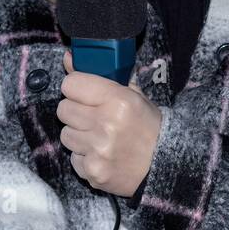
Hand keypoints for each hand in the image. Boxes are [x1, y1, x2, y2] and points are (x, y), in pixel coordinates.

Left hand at [59, 50, 161, 196]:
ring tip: (99, 137)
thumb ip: (98, 75)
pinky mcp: (93, 171)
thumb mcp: (132, 94)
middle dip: (76, 111)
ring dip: (78, 135)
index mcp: (117, 100)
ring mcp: (98, 150)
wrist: (165, 163)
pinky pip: (73, 158)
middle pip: (63, 109)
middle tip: (93, 116)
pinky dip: (85, 156)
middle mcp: (105, 124)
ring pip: (65, 135)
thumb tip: (66, 58)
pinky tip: (102, 154)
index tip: (84, 93)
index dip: (76, 87)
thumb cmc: (148, 126)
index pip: (71, 84)